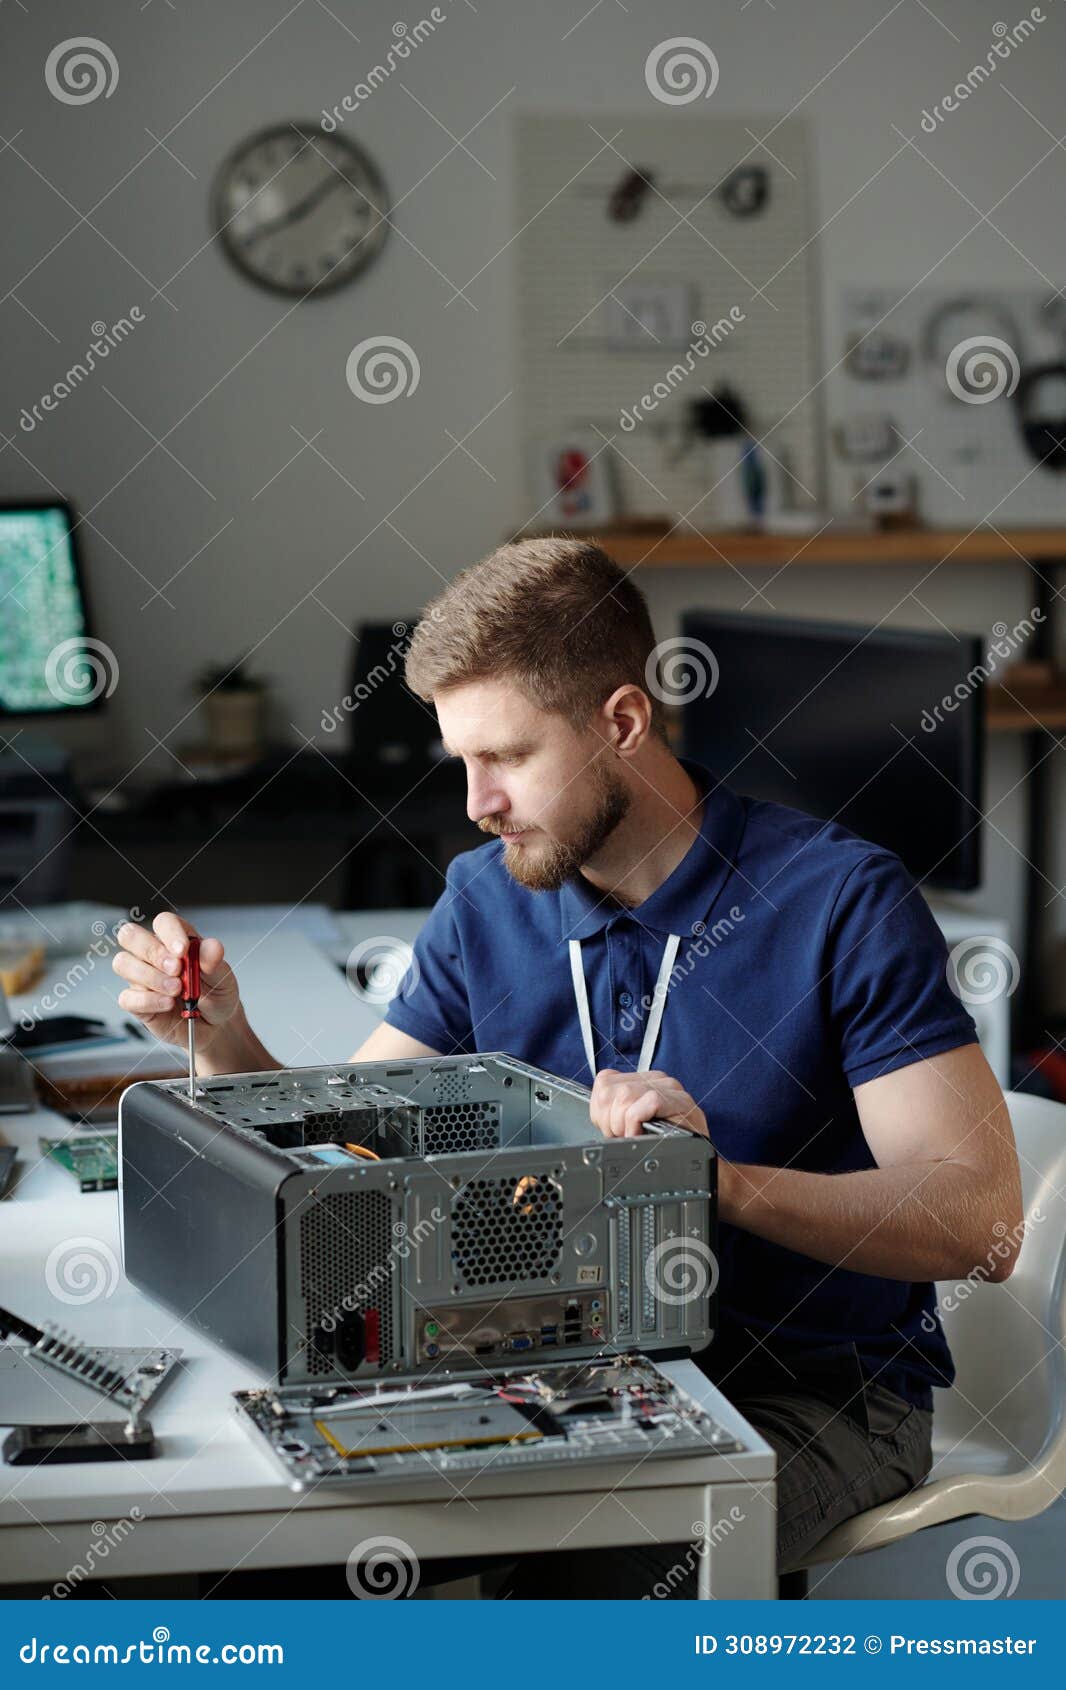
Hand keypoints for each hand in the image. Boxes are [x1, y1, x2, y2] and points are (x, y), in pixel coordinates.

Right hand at [112, 912, 239, 1053]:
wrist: (215, 1024)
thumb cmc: (216, 993)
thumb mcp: (223, 976)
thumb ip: (215, 961)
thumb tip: (212, 947)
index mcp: (176, 939)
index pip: (163, 922)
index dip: (170, 933)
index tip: (183, 950)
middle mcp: (154, 954)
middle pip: (131, 935)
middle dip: (153, 952)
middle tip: (176, 969)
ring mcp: (142, 977)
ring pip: (123, 963)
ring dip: (151, 977)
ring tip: (177, 990)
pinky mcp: (137, 1002)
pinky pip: (127, 997)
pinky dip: (148, 1001)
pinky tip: (167, 1004)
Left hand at [588, 1067, 708, 1138]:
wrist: (698, 1161)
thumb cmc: (666, 1144)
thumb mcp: (633, 1125)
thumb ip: (614, 1112)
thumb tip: (596, 1113)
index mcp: (642, 1081)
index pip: (604, 1082)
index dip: (601, 1111)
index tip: (612, 1129)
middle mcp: (656, 1079)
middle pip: (609, 1091)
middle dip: (609, 1122)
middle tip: (625, 1137)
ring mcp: (669, 1088)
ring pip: (623, 1097)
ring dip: (623, 1126)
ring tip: (635, 1137)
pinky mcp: (678, 1100)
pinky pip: (642, 1106)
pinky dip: (636, 1126)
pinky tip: (643, 1135)